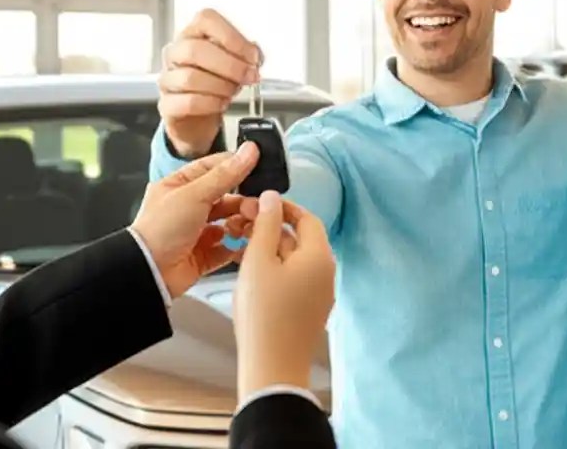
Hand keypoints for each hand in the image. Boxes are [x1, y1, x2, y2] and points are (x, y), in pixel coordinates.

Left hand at [130, 142, 259, 298]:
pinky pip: (227, 249)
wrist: (148, 271)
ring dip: (241, 222)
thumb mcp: (194, 194)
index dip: (235, 166)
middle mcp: (188, 207)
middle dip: (242, 200)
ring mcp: (195, 232)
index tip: (258, 165)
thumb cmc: (160, 229)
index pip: (213, 168)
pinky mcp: (202, 255)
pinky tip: (242, 244)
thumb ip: (225, 175)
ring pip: (229, 222)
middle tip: (254, 205)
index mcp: (179, 186)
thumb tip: (249, 151)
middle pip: (225, 197)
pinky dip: (236, 247)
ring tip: (247, 225)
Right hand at [159, 8, 261, 157]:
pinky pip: (187, 102)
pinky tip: (220, 103)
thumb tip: (255, 55)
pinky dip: (210, 104)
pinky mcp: (167, 105)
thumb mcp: (235, 63)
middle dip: (230, 65)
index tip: (253, 56)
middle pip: (195, 49)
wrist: (199, 117)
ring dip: (220, 86)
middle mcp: (176, 53)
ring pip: (190, 78)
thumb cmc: (216, 84)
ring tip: (232, 91)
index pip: (206, 20)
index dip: (232, 37)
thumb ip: (247, 55)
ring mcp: (167, 78)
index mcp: (193, 35)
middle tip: (249, 77)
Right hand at [234, 191, 335, 397]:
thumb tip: (271, 198)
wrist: (272, 367)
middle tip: (241, 226)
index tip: (256, 206)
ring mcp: (320, 294)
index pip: (306, 218)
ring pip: (295, 261)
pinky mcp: (309, 311)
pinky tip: (249, 274)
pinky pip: (294, 280)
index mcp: (319, 256)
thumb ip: (265, 224)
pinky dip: (274, 270)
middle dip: (271, 229)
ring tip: (239, 249)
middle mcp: (326, 273)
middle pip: (300, 239)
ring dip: (269, 250)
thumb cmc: (264, 313)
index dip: (282, 208)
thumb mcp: (258, 260)